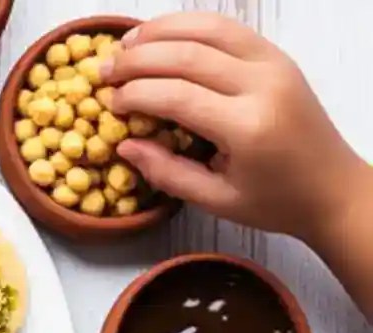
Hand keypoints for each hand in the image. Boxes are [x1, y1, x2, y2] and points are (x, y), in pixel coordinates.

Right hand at [102, 12, 367, 241]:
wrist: (334, 188)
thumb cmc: (276, 201)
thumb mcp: (217, 200)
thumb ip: (167, 173)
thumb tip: (123, 146)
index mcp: (248, 127)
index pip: (177, 95)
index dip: (134, 94)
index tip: (108, 103)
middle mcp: (263, 86)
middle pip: (187, 54)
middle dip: (137, 60)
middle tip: (103, 72)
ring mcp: (274, 64)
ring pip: (207, 29)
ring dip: (160, 31)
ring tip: (125, 44)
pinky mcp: (277, 56)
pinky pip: (227, 29)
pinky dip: (189, 26)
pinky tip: (161, 36)